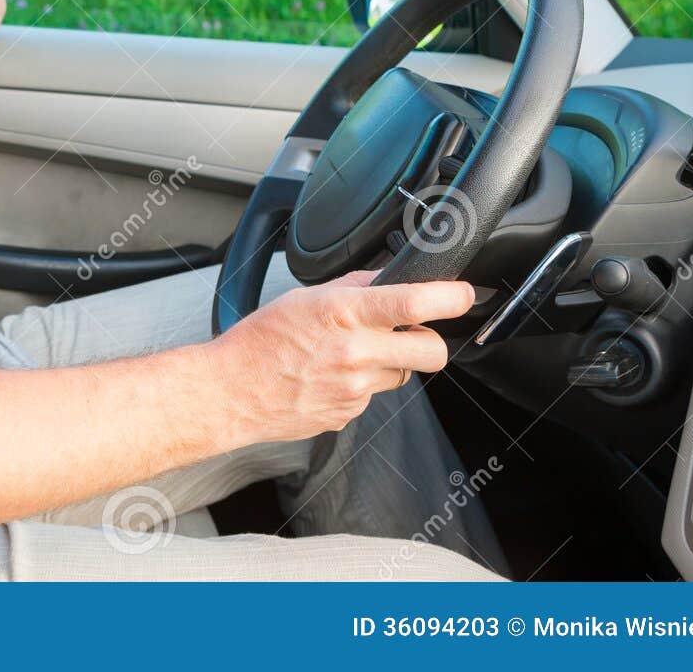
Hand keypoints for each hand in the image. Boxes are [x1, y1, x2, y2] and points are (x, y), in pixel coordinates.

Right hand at [208, 269, 475, 446]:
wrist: (230, 393)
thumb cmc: (258, 342)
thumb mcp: (302, 298)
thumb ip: (352, 288)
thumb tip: (388, 279)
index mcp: (342, 315)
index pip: (411, 304)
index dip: (449, 297)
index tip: (462, 294)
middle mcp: (354, 353)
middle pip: (431, 353)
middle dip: (430, 343)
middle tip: (413, 335)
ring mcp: (354, 389)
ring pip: (402, 375)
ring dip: (388, 363)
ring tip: (348, 355)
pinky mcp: (349, 413)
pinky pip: (373, 395)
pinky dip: (360, 384)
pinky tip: (329, 377)